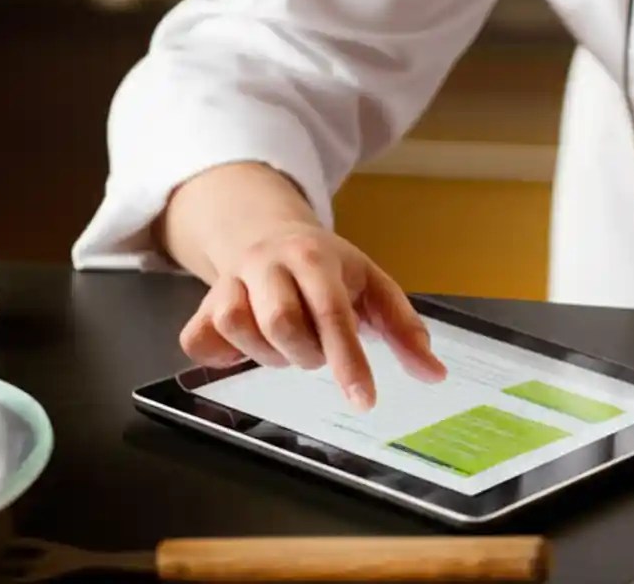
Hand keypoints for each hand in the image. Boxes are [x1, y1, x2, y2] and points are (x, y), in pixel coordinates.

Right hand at [178, 222, 446, 410]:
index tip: (365, 401)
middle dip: (306, 353)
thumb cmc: (328, 268)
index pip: (332, 313)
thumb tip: (434, 374)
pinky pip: (199, 340)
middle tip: (317, 350)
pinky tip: (247, 348)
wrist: (267, 231)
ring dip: (269, 354)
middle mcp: (269, 263)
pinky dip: (222, 355)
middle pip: (281, 322)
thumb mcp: (373, 286)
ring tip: (288, 345)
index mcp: (316, 257)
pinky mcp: (202, 303)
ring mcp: (230, 280)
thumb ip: (404, 329)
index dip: (347, 361)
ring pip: (238, 328)